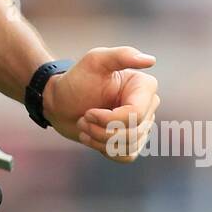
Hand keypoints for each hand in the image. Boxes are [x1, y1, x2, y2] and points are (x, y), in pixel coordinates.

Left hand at [42, 46, 159, 161]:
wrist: (61, 102)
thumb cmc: (76, 80)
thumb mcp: (94, 61)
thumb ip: (120, 56)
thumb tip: (150, 60)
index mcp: (144, 86)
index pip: (135, 115)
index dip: (109, 119)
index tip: (88, 112)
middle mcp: (148, 105)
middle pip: (133, 132)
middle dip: (101, 130)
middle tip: (83, 119)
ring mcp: (142, 125)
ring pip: (130, 146)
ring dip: (100, 140)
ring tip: (84, 126)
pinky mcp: (132, 142)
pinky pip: (126, 156)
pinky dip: (105, 150)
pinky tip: (91, 137)